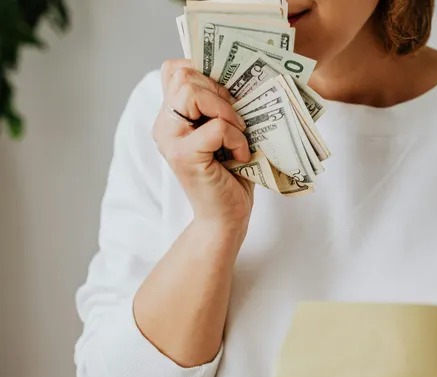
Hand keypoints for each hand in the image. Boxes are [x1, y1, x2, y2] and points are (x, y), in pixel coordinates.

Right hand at [153, 59, 253, 243]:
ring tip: (239, 136)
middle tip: (237, 120)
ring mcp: (170, 140)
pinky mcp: (184, 155)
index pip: (175, 69)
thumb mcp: (225, 130)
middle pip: (184, 75)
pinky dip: (236, 138)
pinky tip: (240, 156)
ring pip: (192, 93)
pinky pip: (215, 127)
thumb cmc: (232, 174)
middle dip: (220, 92)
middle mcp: (164, 125)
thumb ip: (217, 104)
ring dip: (227, 112)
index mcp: (172, 116)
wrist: (227, 216)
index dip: (204, 71)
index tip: (228, 95)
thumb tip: (236, 72)